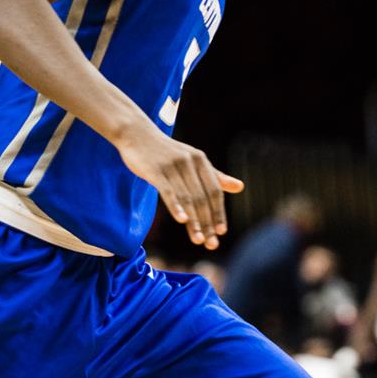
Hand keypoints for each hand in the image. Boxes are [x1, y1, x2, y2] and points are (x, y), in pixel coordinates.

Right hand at [115, 123, 242, 248]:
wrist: (136, 134)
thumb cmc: (166, 152)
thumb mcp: (193, 160)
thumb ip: (215, 176)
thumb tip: (240, 187)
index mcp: (201, 161)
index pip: (215, 191)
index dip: (219, 212)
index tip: (221, 232)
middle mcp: (190, 162)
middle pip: (203, 198)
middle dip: (208, 223)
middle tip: (211, 243)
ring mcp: (173, 166)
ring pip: (187, 198)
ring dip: (194, 222)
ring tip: (198, 239)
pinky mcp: (155, 170)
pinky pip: (168, 191)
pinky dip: (177, 207)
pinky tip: (183, 221)